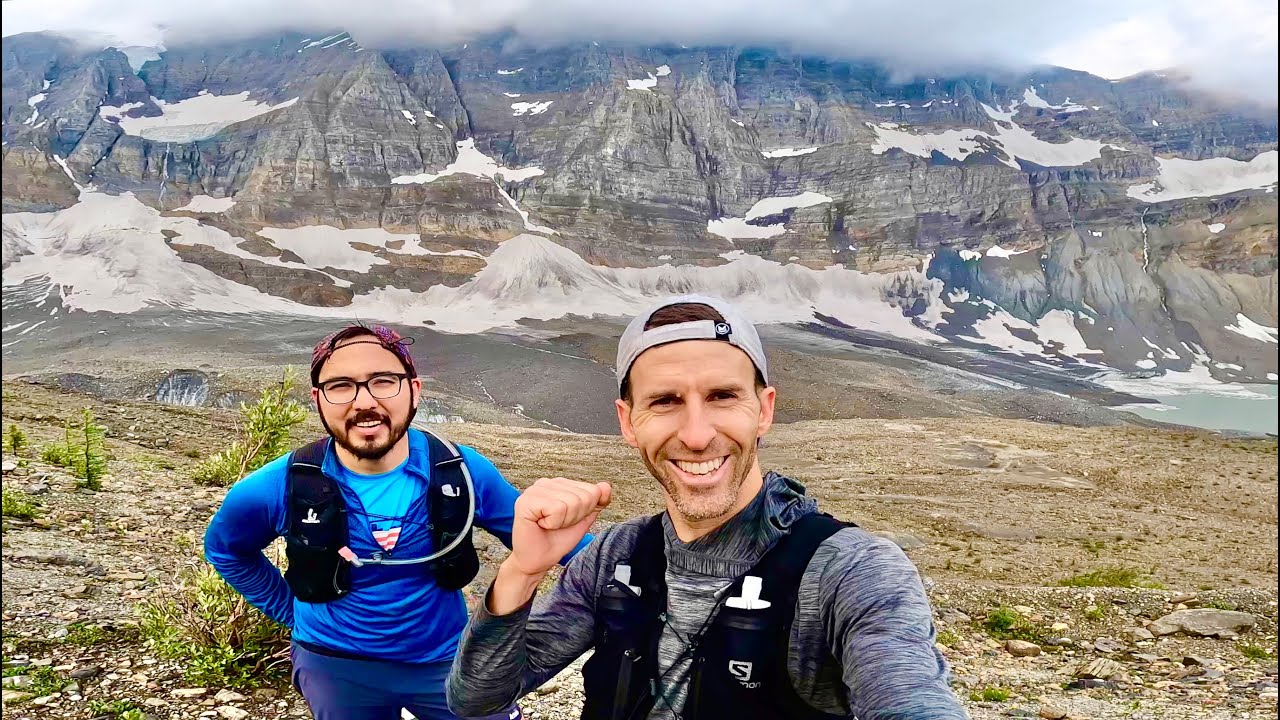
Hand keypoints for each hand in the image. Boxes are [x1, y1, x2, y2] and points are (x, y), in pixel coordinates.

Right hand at [488, 478, 609, 615]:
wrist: (536, 562)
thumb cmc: (556, 541)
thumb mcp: (583, 520)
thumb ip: (596, 502)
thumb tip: (606, 486)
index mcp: (559, 484)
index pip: (592, 490)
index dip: (585, 512)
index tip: (567, 521)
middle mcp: (546, 483)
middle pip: (583, 496)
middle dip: (574, 517)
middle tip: (557, 526)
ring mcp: (534, 490)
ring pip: (571, 502)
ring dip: (563, 522)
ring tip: (549, 526)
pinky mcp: (526, 501)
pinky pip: (557, 508)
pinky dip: (554, 523)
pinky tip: (541, 525)